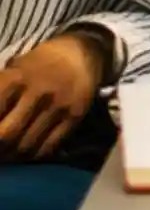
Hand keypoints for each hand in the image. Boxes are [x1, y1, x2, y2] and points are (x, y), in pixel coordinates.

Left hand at [0, 33, 105, 160]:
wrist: (82, 52)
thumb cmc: (39, 62)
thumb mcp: (13, 68)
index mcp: (16, 77)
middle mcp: (38, 93)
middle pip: (6, 135)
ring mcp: (59, 106)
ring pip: (26, 145)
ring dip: (11, 156)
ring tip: (6, 155)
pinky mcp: (75, 116)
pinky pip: (49, 146)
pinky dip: (32, 156)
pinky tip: (25, 153)